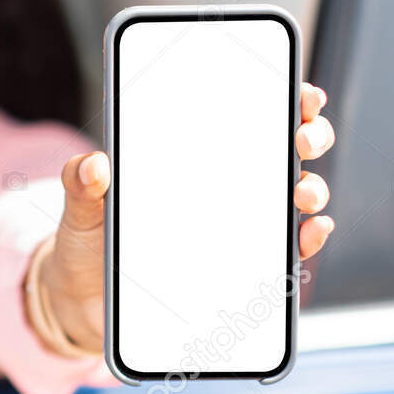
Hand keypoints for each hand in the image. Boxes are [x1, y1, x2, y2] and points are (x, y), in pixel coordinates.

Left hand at [33, 81, 336, 356]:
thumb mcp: (81, 210)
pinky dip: (306, 238)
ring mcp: (237, 223)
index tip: (300, 93)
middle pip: (284, 149)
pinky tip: (308, 232)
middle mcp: (222, 185)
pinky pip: (287, 248)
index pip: (243, 116)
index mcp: (188, 158)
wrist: (87, 300)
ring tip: (302, 194)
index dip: (281, 98)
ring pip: (295, 195)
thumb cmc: (88, 242)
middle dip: (309, 136)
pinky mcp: (243, 263)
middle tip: (302, 140)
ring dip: (312, 189)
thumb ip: (82, 185)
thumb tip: (93, 165)